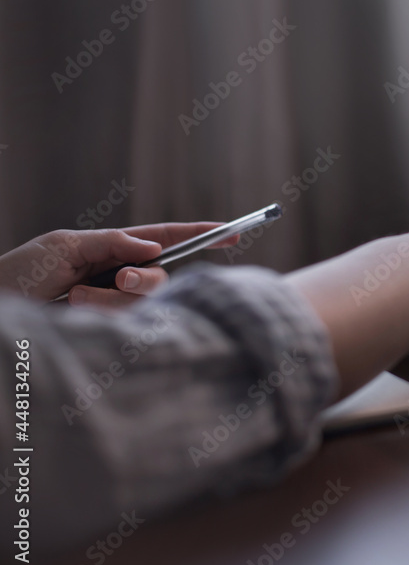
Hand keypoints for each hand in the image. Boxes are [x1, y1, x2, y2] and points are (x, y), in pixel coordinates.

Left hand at [0, 223, 237, 306]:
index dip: (199, 235)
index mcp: (113, 249)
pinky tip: (76, 312)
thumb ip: (111, 243)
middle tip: (118, 280)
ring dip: (108, 300)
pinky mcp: (107, 331)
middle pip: (159, 277)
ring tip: (74, 299)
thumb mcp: (64, 247)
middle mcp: (119, 278)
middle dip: (144, 279)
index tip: (231, 233)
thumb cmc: (20, 274)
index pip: (165, 238)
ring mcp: (114, 306)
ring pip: (141, 304)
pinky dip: (103, 316)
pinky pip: (126, 325)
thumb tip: (155, 247)